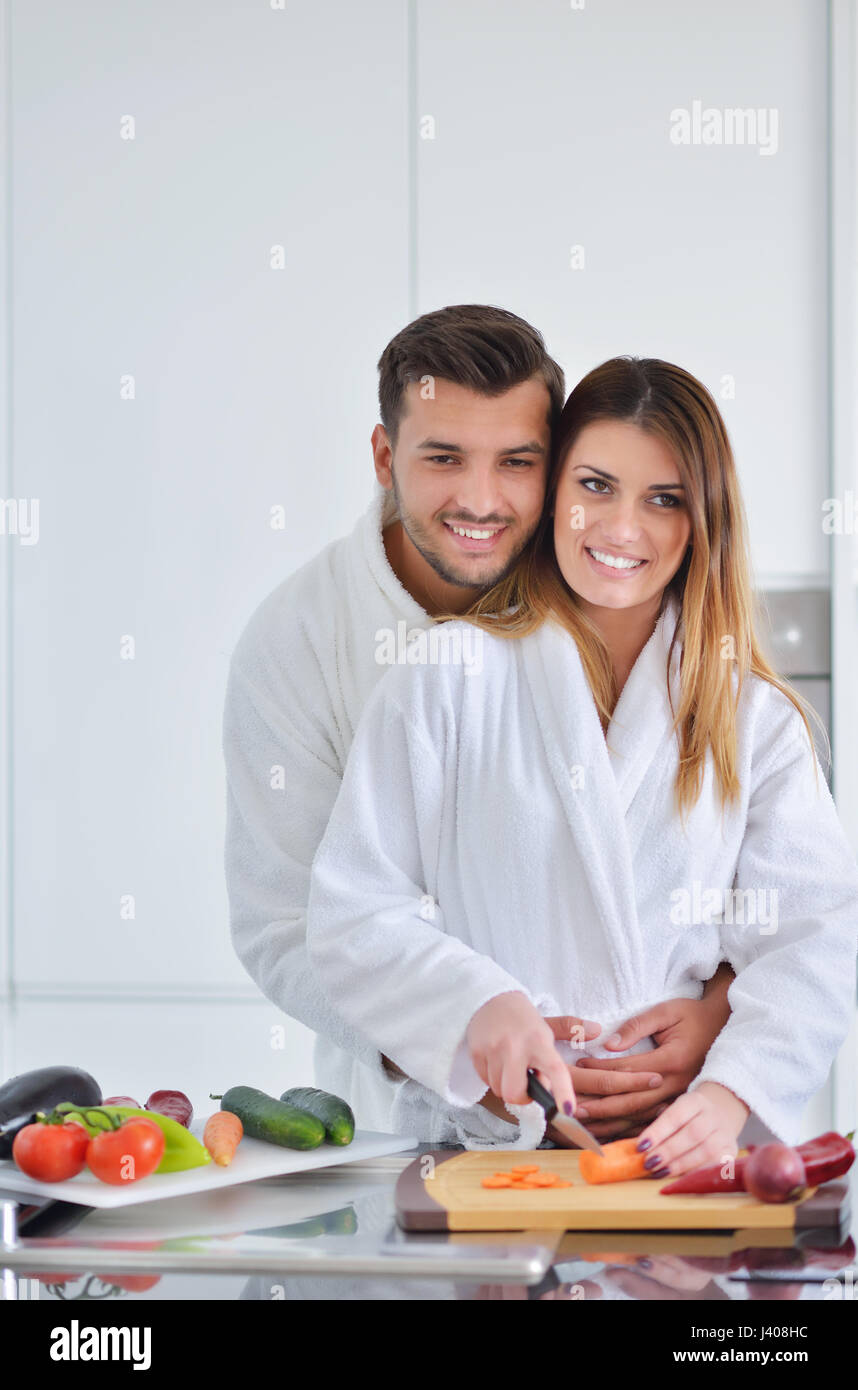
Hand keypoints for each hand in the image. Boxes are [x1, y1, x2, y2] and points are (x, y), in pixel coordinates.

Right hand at [466, 992, 577, 1115]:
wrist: (487, 999)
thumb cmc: (521, 1018)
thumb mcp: (546, 1024)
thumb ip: (570, 1029)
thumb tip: (597, 1030)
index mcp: (538, 1041)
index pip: (554, 1069)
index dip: (562, 1092)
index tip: (568, 1111)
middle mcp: (515, 1046)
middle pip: (515, 1093)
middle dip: (521, 1096)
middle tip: (526, 1082)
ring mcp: (493, 1050)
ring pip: (499, 1090)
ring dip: (506, 1085)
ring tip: (511, 1067)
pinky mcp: (476, 1053)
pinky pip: (486, 1081)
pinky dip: (493, 1077)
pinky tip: (498, 1062)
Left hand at [559, 993, 730, 1138]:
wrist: (724, 1026)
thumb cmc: (692, 1015)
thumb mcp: (667, 1011)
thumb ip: (637, 1026)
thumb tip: (609, 1044)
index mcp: (671, 1060)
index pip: (627, 1069)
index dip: (601, 1068)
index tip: (579, 1066)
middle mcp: (675, 1084)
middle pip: (631, 1100)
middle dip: (600, 1106)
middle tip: (572, 1109)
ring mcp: (679, 1097)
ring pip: (640, 1116)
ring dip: (611, 1123)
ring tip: (585, 1126)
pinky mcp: (680, 1103)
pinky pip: (652, 1120)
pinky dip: (630, 1129)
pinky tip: (612, 1134)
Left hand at [633, 1080, 749, 1178]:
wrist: (723, 1111)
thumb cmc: (689, 1114)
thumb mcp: (676, 1109)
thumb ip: (661, 1126)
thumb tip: (640, 1147)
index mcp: (696, 1101)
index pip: (675, 1116)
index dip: (657, 1132)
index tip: (640, 1146)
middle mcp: (713, 1116)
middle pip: (692, 1134)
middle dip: (668, 1151)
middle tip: (648, 1163)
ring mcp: (725, 1134)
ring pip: (705, 1151)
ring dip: (680, 1165)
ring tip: (660, 1172)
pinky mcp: (731, 1151)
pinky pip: (716, 1164)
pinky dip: (696, 1173)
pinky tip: (680, 1178)